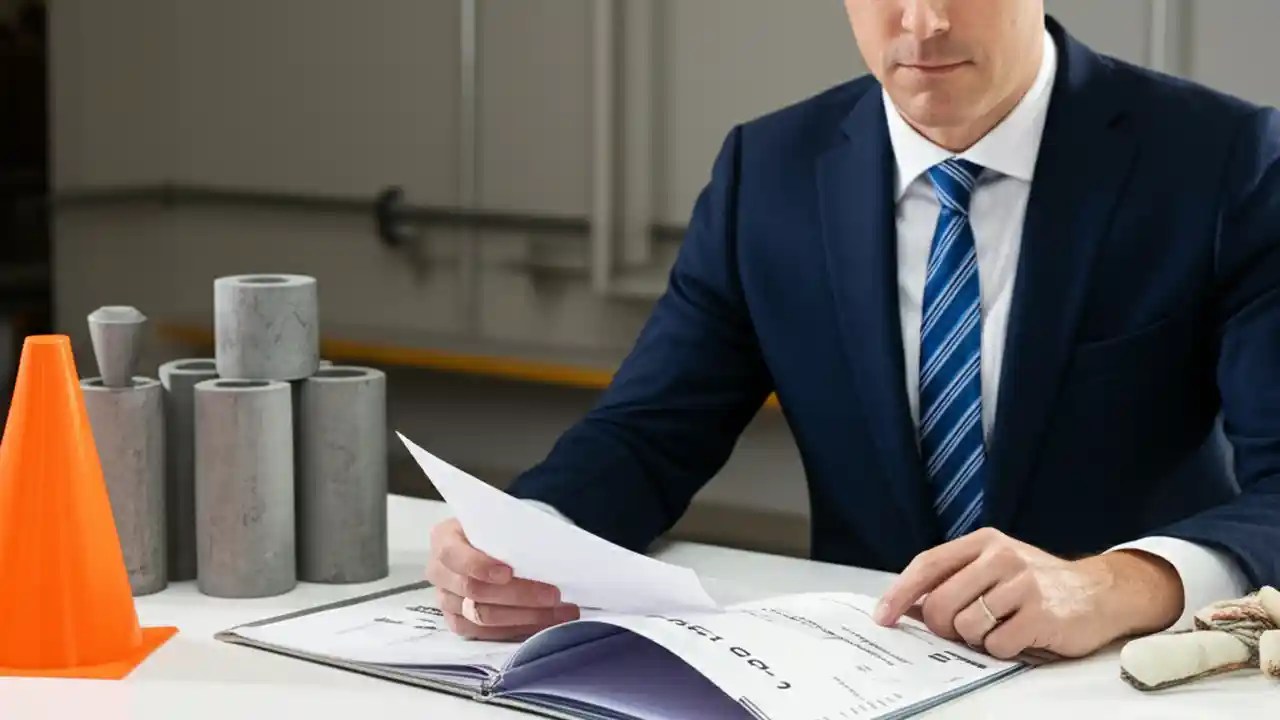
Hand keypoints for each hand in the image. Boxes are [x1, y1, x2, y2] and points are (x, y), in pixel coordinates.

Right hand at [426, 518, 579, 639]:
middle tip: (555, 595)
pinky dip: (517, 630)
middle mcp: (438, 571)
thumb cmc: (498, 529)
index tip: (509, 573)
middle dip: (519, 595)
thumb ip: (512, 532)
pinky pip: (484, 634)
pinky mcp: (458, 622)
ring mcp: (446, 600)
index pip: (453, 555)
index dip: (479, 566)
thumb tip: (548, 549)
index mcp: (444, 539)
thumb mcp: (500, 521)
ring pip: (482, 617)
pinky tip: (544, 624)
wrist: (490, 543)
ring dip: (525, 616)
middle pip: (474, 591)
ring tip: (561, 612)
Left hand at [872, 527, 1183, 659]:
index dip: (900, 592)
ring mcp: (1022, 584)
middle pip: (941, 604)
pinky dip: (1004, 650)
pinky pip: (997, 646)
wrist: (1101, 592)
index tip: (883, 616)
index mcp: (983, 542)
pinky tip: (1022, 637)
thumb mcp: (995, 567)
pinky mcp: (1041, 613)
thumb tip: (909, 607)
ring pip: (966, 628)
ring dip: (979, 639)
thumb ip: (955, 580)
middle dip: (943, 628)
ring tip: (1003, 627)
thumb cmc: (1039, 583)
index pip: (928, 564)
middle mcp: (1001, 557)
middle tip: (963, 631)